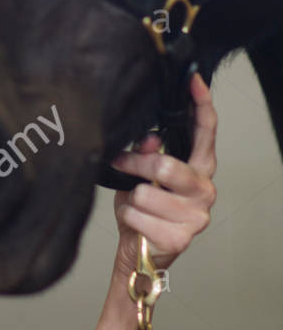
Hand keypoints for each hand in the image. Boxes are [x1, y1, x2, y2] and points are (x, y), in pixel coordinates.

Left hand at [108, 71, 217, 282]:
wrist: (139, 249)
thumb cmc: (142, 207)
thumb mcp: (139, 173)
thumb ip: (147, 152)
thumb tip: (150, 140)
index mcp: (198, 167)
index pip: (205, 130)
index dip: (201, 103)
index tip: (193, 79)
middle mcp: (204, 189)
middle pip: (165, 166)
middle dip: (136, 166)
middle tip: (124, 166)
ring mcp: (197, 216)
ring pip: (145, 194)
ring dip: (130, 198)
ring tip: (136, 205)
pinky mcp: (182, 238)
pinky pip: (138, 216)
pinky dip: (128, 217)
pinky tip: (138, 223)